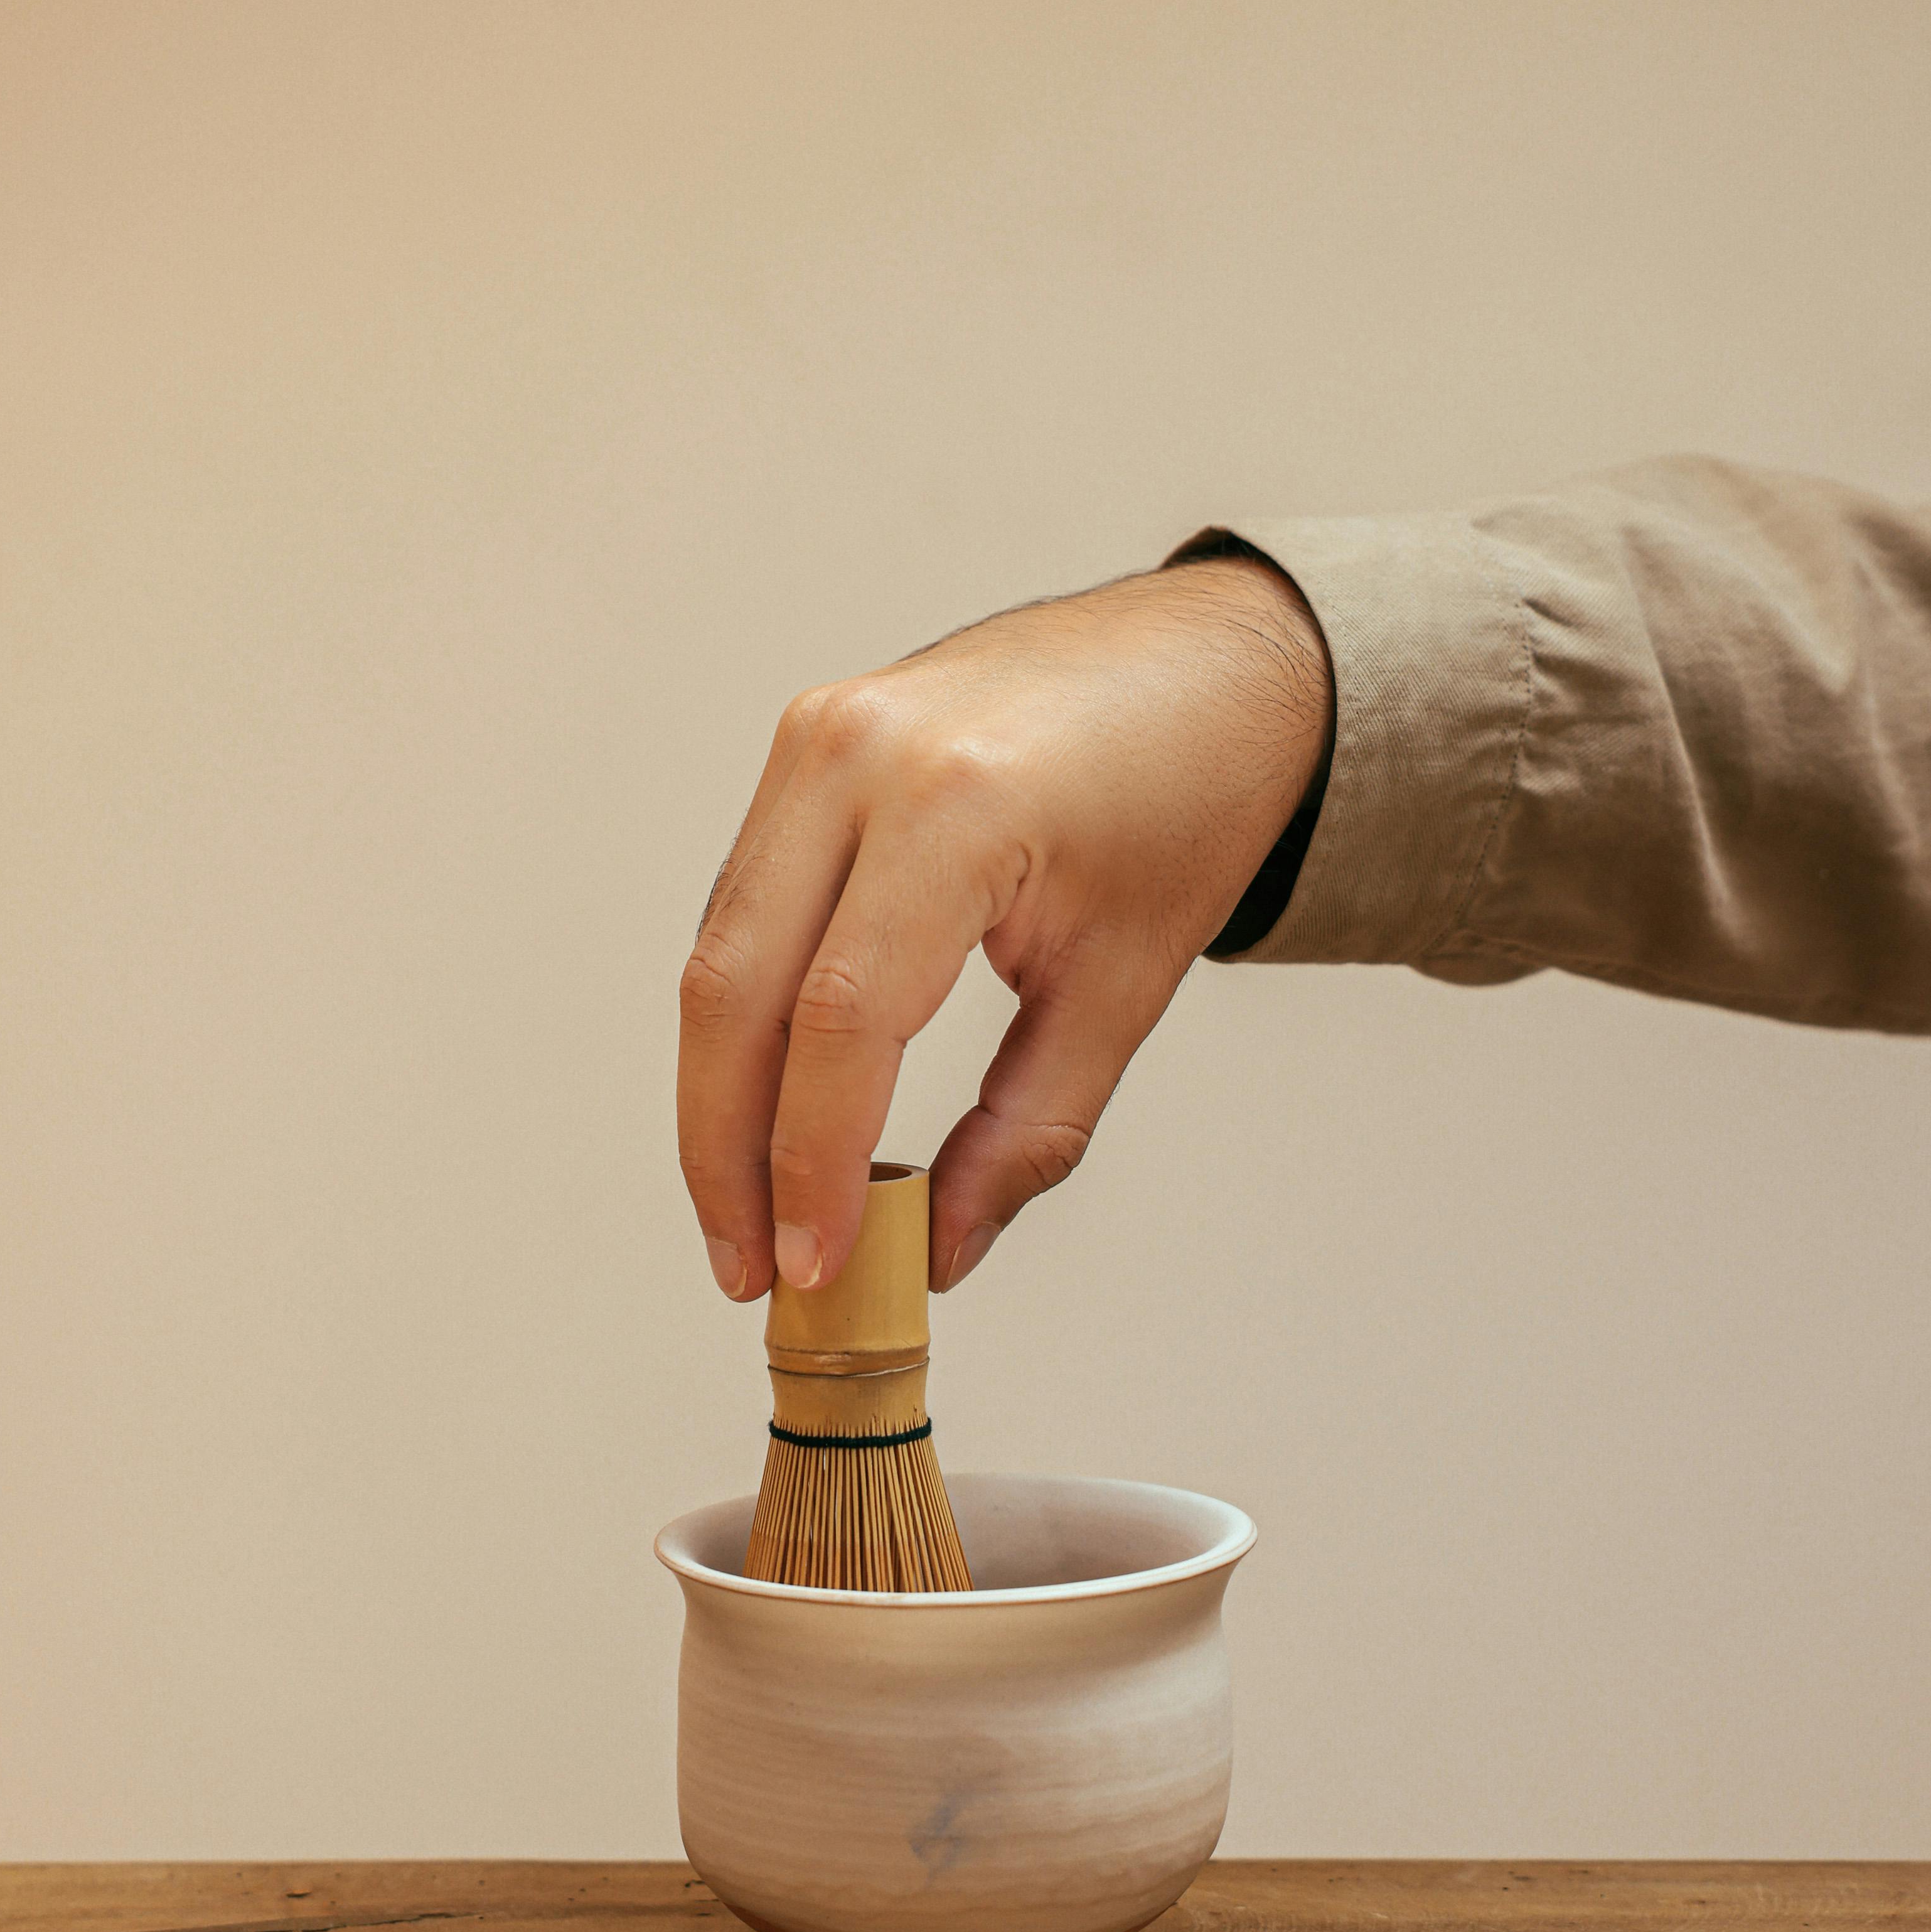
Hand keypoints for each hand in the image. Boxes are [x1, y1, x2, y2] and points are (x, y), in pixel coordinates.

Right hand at [678, 553, 1332, 1299]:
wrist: (1213, 660)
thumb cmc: (1189, 800)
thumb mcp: (1127, 984)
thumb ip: (1030, 1128)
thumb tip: (940, 1250)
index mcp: (960, 807)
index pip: (840, 1020)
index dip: (810, 1162)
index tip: (814, 1268)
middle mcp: (859, 757)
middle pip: (736, 991)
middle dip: (728, 1153)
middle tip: (748, 1271)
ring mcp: (817, 738)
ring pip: (717, 952)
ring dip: (719, 1097)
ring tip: (749, 1214)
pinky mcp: (803, 744)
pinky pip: (743, 905)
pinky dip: (744, 1017)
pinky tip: (766, 1107)